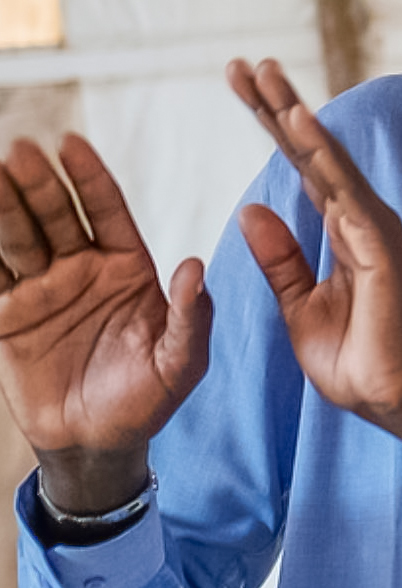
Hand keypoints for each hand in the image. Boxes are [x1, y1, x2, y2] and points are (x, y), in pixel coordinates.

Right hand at [0, 135, 211, 510]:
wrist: (99, 444)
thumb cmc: (149, 400)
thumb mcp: (182, 363)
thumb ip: (193, 316)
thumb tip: (196, 266)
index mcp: (128, 269)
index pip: (107, 212)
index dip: (90, 178)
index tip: (71, 143)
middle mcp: (82, 269)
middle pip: (57, 215)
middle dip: (39, 183)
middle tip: (19, 150)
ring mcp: (42, 289)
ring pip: (18, 237)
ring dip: (2, 205)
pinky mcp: (8, 314)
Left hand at [229, 59, 401, 432]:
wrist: (391, 398)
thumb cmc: (356, 358)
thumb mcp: (298, 305)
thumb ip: (280, 258)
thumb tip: (252, 210)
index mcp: (341, 231)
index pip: (301, 168)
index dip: (272, 127)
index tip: (242, 87)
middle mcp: (360, 220)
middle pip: (313, 152)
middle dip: (278, 106)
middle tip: (243, 64)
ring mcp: (373, 229)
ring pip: (328, 161)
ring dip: (297, 116)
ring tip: (265, 76)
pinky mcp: (379, 246)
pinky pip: (343, 190)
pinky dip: (321, 153)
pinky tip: (298, 122)